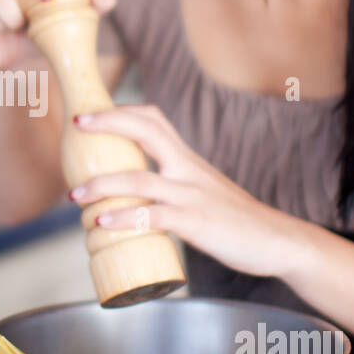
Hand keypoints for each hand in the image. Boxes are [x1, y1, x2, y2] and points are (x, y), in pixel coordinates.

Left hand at [68, 104, 302, 278]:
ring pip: (140, 180)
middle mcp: (188, 170)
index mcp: (188, 160)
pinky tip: (103, 224)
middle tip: (77, 124)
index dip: (120, 112)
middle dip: (109, 123)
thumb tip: (134, 198)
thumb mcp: (203, 191)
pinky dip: (125, 218)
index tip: (89, 114)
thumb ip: (174, 187)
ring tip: (76, 196)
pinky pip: (154, 217)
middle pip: (146, 131)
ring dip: (102, 185)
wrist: (277, 241)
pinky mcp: (197, 223)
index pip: (154, 120)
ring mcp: (192, 196)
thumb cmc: (236, 220)